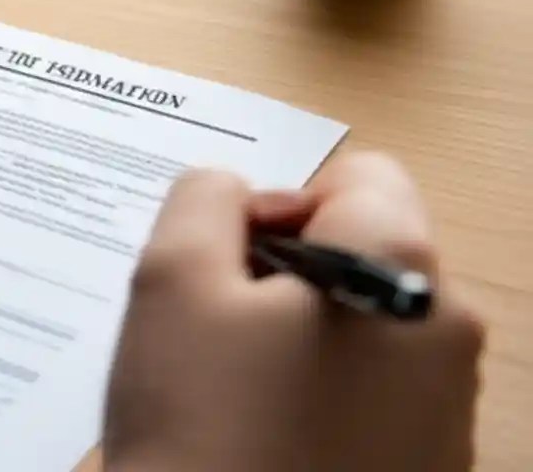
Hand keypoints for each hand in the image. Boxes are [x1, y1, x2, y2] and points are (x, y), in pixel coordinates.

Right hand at [101, 152, 484, 471]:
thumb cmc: (199, 427)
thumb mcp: (169, 281)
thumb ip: (203, 199)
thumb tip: (240, 199)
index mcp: (401, 273)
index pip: (360, 177)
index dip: (278, 205)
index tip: (226, 270)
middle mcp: (448, 336)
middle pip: (361, 254)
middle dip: (280, 276)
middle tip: (212, 335)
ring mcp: (445, 414)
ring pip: (361, 326)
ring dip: (293, 338)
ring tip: (231, 395)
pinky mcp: (425, 469)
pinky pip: (372, 395)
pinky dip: (317, 397)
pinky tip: (261, 439)